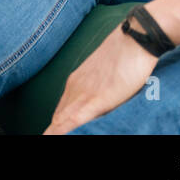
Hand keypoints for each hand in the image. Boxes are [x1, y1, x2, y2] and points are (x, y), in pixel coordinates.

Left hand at [43, 27, 157, 133]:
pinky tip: (54, 137)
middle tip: (45, 138)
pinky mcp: (94, 100)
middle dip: (52, 131)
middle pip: (58, 118)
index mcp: (75, 82)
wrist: (134, 39)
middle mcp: (74, 88)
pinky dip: (62, 131)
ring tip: (45, 140)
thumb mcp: (105, 75)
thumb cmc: (125, 55)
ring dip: (53, 132)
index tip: (50, 133)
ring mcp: (82, 94)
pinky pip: (72, 121)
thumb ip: (96, 89)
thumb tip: (97, 104)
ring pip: (61, 121)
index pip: (61, 110)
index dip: (55, 126)